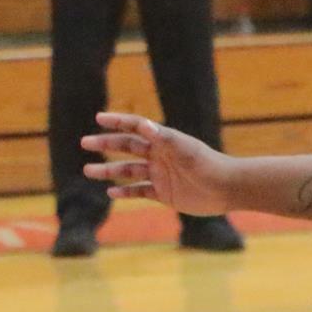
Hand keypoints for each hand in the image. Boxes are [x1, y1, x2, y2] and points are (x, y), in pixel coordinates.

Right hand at [80, 111, 233, 214]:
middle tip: (85, 142)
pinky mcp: (163, 193)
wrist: (227, 188)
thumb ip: (163, 137)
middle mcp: (159, 156)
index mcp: (163, 141)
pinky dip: (125, 191)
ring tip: (88, 171)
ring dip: (108, 170)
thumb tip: (143, 124)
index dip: (117, 122)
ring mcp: (159, 175)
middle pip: (126, 147)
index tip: (98, 118)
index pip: (136, 128)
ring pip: (128, 171)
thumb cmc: (208, 165)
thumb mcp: (185, 149)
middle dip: (105, 144)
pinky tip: (110, 191)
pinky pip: (139, 191)